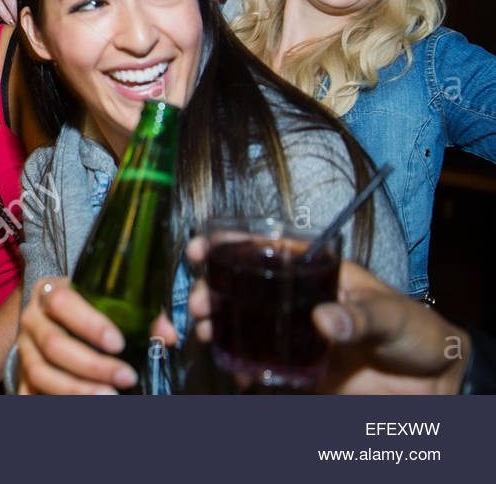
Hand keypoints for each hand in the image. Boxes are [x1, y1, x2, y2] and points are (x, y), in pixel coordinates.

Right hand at [17, 276, 178, 393]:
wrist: (53, 320)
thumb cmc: (88, 310)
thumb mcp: (107, 302)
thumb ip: (139, 313)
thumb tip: (167, 334)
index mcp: (50, 293)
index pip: (63, 303)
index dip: (90, 324)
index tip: (119, 343)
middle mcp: (31, 320)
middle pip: (53, 344)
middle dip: (92, 365)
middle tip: (128, 377)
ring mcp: (24, 350)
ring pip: (40, 372)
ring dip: (76, 390)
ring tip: (110, 399)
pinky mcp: (22, 376)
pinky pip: (29, 394)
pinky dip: (52, 403)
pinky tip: (83, 411)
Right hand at [186, 238, 465, 393]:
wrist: (430, 384)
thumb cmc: (415, 331)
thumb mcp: (392, 315)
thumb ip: (360, 317)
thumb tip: (324, 319)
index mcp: (317, 271)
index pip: (266, 247)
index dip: (228, 243)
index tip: (200, 248)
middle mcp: (296, 297)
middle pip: (240, 283)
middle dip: (208, 288)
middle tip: (197, 305)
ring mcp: (292, 330)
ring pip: (240, 319)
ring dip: (214, 323)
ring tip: (203, 333)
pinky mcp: (295, 364)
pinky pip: (258, 362)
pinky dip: (239, 366)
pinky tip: (233, 371)